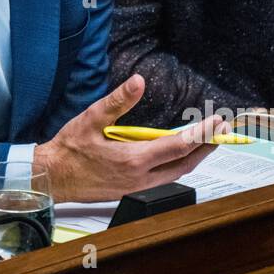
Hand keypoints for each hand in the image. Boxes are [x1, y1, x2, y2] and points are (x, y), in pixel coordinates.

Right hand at [34, 74, 223, 201]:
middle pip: (186, 163)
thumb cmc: (69, 150)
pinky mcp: (132, 191)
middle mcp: (140, 178)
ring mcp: (137, 187)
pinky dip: (178, 165)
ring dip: (194, 157)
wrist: (52, 178)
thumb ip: (117, 101)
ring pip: (177, 173)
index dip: (202, 132)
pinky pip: (165, 179)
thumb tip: (138, 82)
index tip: (217, 121)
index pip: (179, 145)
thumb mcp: (90, 118)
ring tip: (207, 141)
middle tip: (221, 130)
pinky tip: (179, 155)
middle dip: (206, 146)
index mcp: (133, 159)